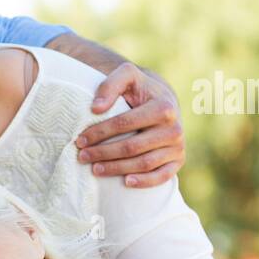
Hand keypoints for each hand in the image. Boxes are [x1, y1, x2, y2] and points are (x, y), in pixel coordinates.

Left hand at [76, 63, 184, 186]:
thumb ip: (110, 85)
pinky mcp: (178, 160)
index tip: (80, 140)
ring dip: (117, 169)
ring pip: (144, 163)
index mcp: (163, 108)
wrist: (163, 101)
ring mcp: (178, 146)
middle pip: (132, 147)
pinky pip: (162, 176)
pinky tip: (126, 182)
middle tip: (82, 157)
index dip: (100, 133)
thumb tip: (96, 108)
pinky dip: (144, 182)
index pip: (124, 124)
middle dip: (103, 153)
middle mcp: (175, 128)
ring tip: (95, 169)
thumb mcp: (127, 76)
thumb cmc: (140, 90)